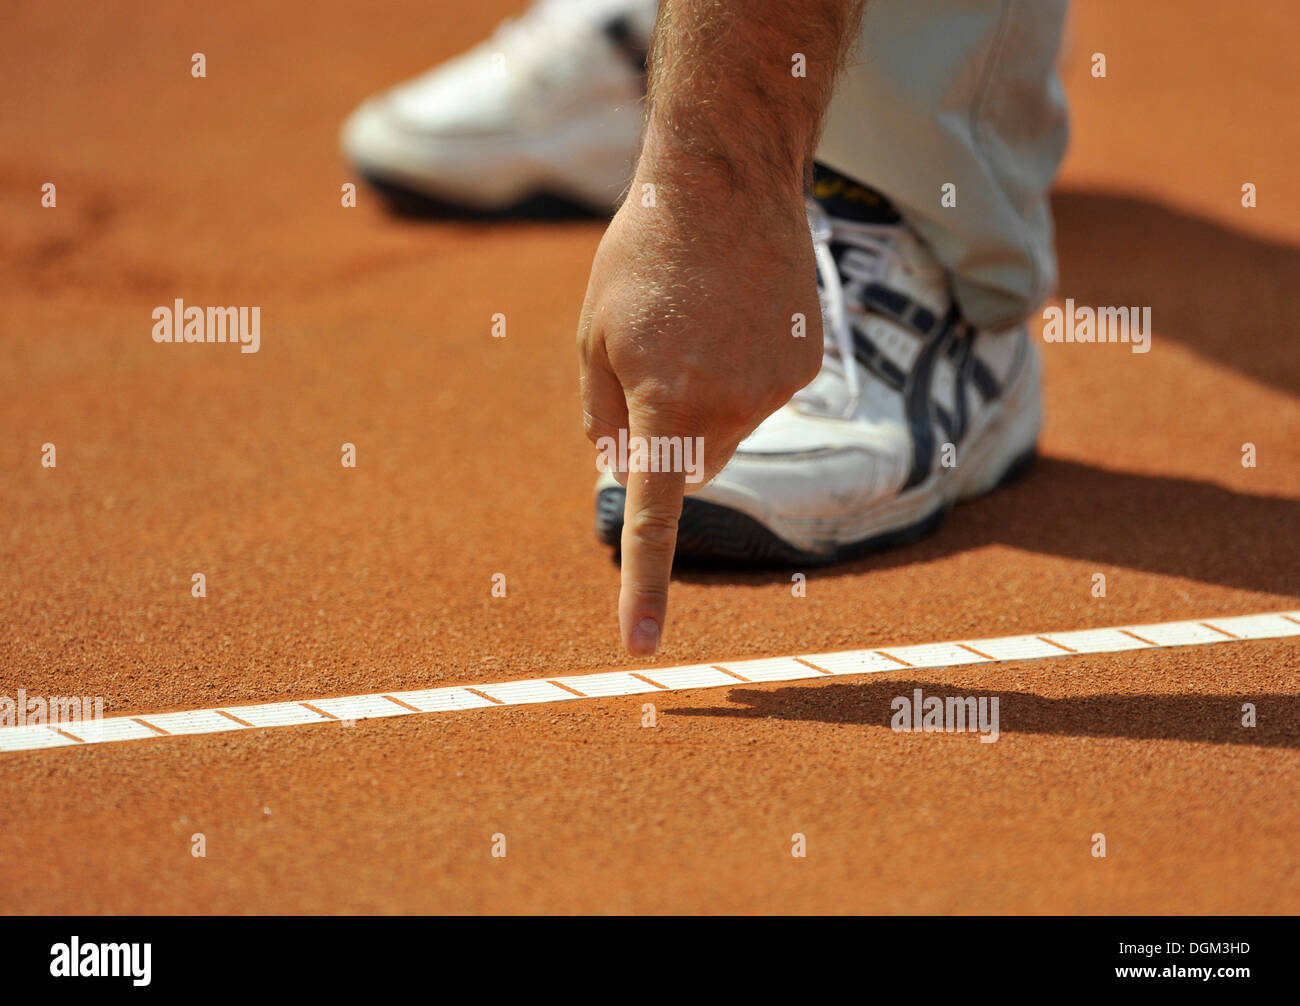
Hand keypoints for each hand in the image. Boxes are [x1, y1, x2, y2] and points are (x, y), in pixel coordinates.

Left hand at [577, 165, 822, 654]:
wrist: (725, 180)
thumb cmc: (640, 258)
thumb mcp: (592, 339)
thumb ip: (605, 419)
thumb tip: (622, 474)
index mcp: (664, 407)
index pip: (653, 517)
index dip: (645, 585)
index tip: (641, 646)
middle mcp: (728, 408)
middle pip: (693, 469)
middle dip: (670, 443)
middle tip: (654, 368)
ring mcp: (776, 388)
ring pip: (730, 432)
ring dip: (707, 402)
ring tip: (699, 323)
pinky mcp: (804, 365)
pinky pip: (762, 396)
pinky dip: (745, 373)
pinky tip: (737, 315)